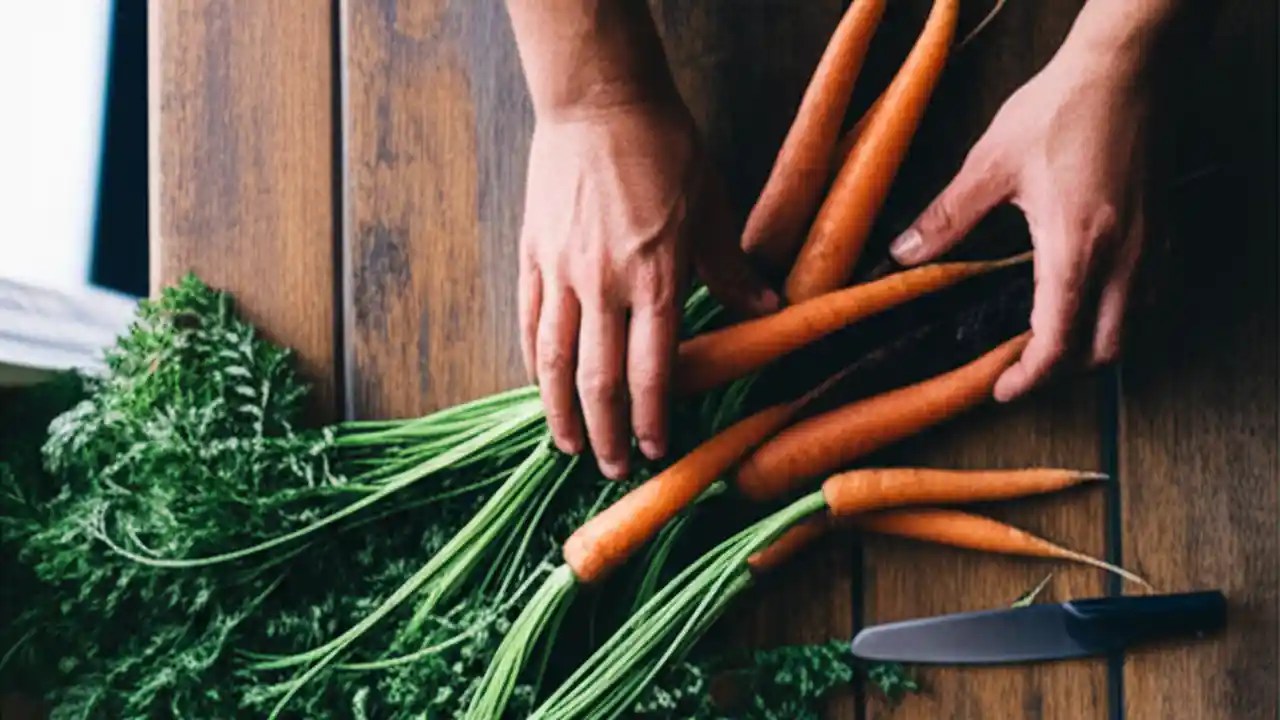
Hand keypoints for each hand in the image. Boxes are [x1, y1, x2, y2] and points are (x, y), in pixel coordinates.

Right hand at [519, 101, 777, 477]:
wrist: (598, 100)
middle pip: (597, 380)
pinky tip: (539, 385)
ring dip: (559, 411)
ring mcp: (560, 272)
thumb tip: (767, 309)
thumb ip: (731, 271)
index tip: (658, 451)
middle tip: (611, 467)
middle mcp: (603, 286)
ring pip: (553, 361)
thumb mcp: (710, 208)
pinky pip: (529, 321)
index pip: (651, 371)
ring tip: (566, 445)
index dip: (654, 419)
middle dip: (606, 433)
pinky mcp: (532, 255)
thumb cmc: (663, 148)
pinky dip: (533, 361)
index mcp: (655, 279)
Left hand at [890, 31, 1150, 401]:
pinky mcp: (1167, 228)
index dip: (1030, 378)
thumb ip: (946, 217)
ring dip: (1097, 345)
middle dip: (1065, 371)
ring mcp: (1154, 245)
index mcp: (1077, 249)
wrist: (1127, 66)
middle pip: (1106, 351)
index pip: (1059, 342)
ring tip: (1056, 339)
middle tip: (1022, 368)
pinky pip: (1155, 295)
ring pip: (1137, 327)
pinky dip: (1125, 314)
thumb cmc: (1061, 108)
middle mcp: (1125, 258)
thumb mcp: (989, 164)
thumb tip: (902, 254)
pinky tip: (1095, 299)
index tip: (1002, 391)